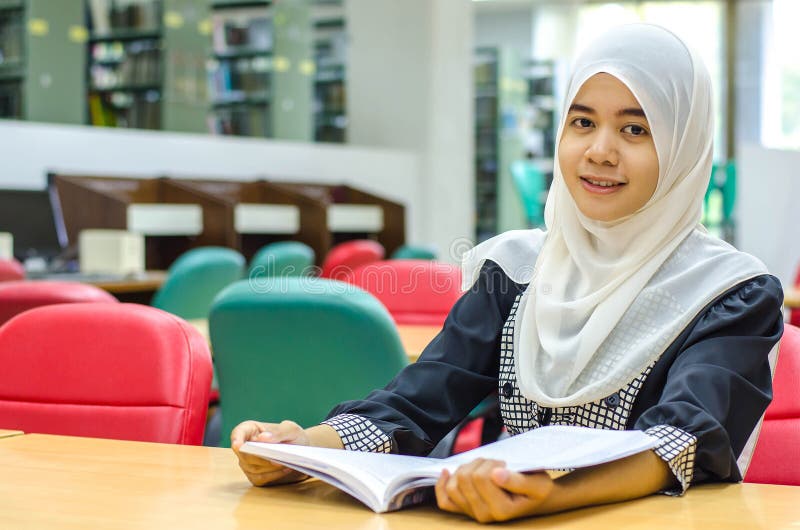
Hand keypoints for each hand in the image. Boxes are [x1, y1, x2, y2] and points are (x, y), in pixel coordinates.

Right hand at [231, 420, 310, 486]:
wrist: (302, 452)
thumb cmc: (294, 436)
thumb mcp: (291, 429)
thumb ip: (278, 431)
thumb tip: (262, 438)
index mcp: (250, 430)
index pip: (237, 433)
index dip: (236, 439)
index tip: (239, 445)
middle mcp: (245, 447)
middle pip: (244, 455)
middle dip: (260, 458)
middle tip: (277, 458)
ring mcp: (248, 463)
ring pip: (252, 468)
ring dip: (269, 467)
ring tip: (286, 462)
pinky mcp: (255, 476)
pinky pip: (260, 479)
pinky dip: (273, 475)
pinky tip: (286, 469)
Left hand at [435, 458, 554, 522]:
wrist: (538, 499)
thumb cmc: (538, 489)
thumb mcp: (537, 483)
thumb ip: (518, 481)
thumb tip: (496, 475)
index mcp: (501, 510)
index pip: (481, 477)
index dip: (491, 463)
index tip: (504, 464)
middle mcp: (485, 516)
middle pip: (465, 478)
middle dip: (479, 463)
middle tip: (495, 464)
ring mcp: (473, 514)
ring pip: (453, 485)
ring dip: (465, 469)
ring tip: (482, 468)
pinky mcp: (466, 510)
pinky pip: (445, 501)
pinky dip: (442, 484)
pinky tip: (447, 473)